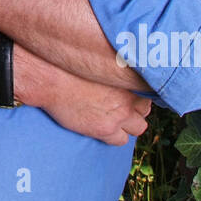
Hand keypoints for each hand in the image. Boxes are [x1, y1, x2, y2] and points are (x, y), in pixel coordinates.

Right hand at [17, 43, 151, 145]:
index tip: (131, 92)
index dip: (139, 92)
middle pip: (146, 109)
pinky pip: (122, 140)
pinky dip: (115, 136)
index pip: (149, 89)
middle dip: (136, 108)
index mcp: (130, 77)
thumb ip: (115, 65)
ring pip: (139, 127)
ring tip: (116, 118)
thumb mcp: (99, 60)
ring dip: (130, 124)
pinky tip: (104, 127)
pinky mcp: (106, 129)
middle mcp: (130, 96)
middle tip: (122, 105)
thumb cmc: (69, 64)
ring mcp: (119, 114)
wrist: (51, 79)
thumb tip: (123, 63)